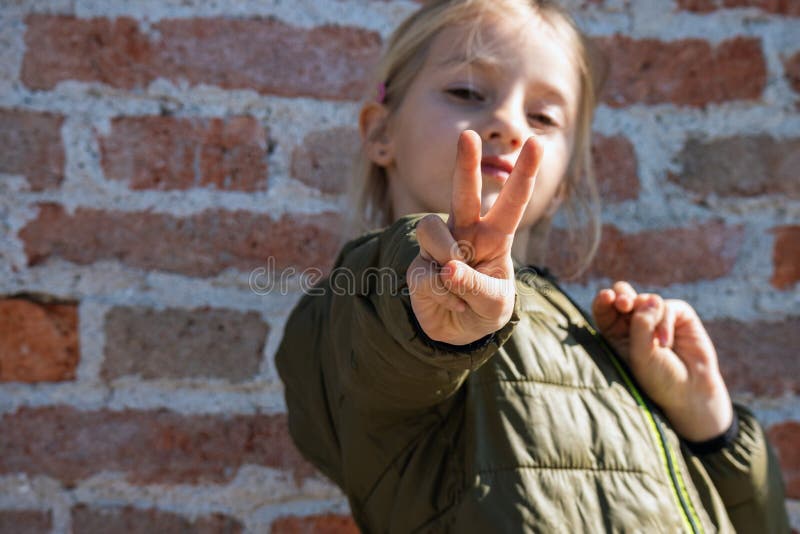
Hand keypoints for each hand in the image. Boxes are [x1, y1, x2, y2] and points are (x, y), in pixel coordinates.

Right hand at [406, 130, 541, 345]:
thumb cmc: (485, 309)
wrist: (457, 333)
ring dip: (446, 255)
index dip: (524, 173)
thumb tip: (447, 267)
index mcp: (496, 236)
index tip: (536, 143)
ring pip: (431, 229)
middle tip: (468, 135)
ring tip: (455, 282)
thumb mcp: (494, 304)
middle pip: (463, 192)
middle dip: (465, 163)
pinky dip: (440, 293)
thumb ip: (476, 286)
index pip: (512, 201)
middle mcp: (466, 232)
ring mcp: (439, 246)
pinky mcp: (418, 265)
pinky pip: (424, 271)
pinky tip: (448, 300)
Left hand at [592, 282, 732, 441]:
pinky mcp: (678, 316)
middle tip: (623, 303)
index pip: (605, 308)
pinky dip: (665, 323)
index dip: (604, 299)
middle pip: (623, 293)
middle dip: (622, 295)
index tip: (607, 297)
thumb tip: (652, 299)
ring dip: (650, 319)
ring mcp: (656, 317)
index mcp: (615, 331)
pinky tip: (666, 343)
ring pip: (646, 299)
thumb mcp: (640, 352)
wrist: (689, 392)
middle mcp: (634, 322)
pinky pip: (668, 307)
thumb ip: (640, 324)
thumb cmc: (657, 378)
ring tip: (658, 345)